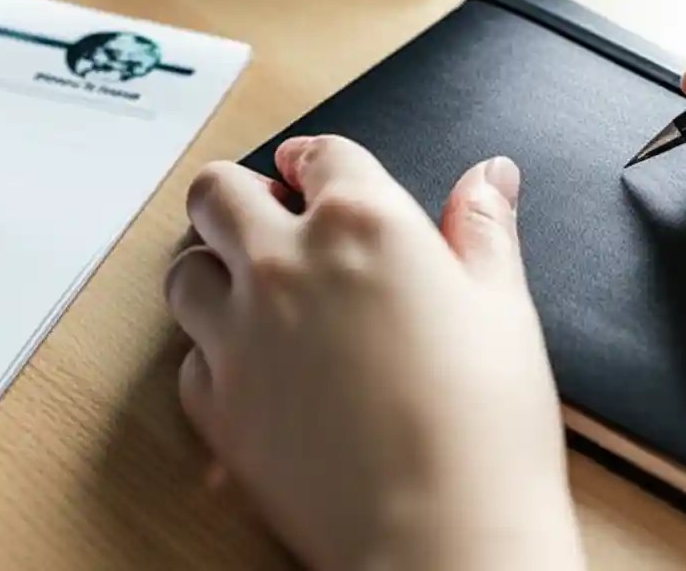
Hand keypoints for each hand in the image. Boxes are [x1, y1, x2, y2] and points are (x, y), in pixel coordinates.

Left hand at [165, 136, 584, 570]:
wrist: (440, 534)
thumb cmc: (484, 428)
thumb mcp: (502, 308)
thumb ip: (483, 231)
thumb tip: (489, 179)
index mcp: (362, 225)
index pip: (319, 154)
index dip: (315, 159)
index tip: (312, 172)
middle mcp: (285, 265)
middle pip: (219, 191)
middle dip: (238, 195)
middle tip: (264, 217)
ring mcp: (239, 334)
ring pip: (184, 271)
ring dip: (210, 269)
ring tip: (246, 290)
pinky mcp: (215, 403)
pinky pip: (188, 360)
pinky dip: (211, 357)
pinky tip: (250, 371)